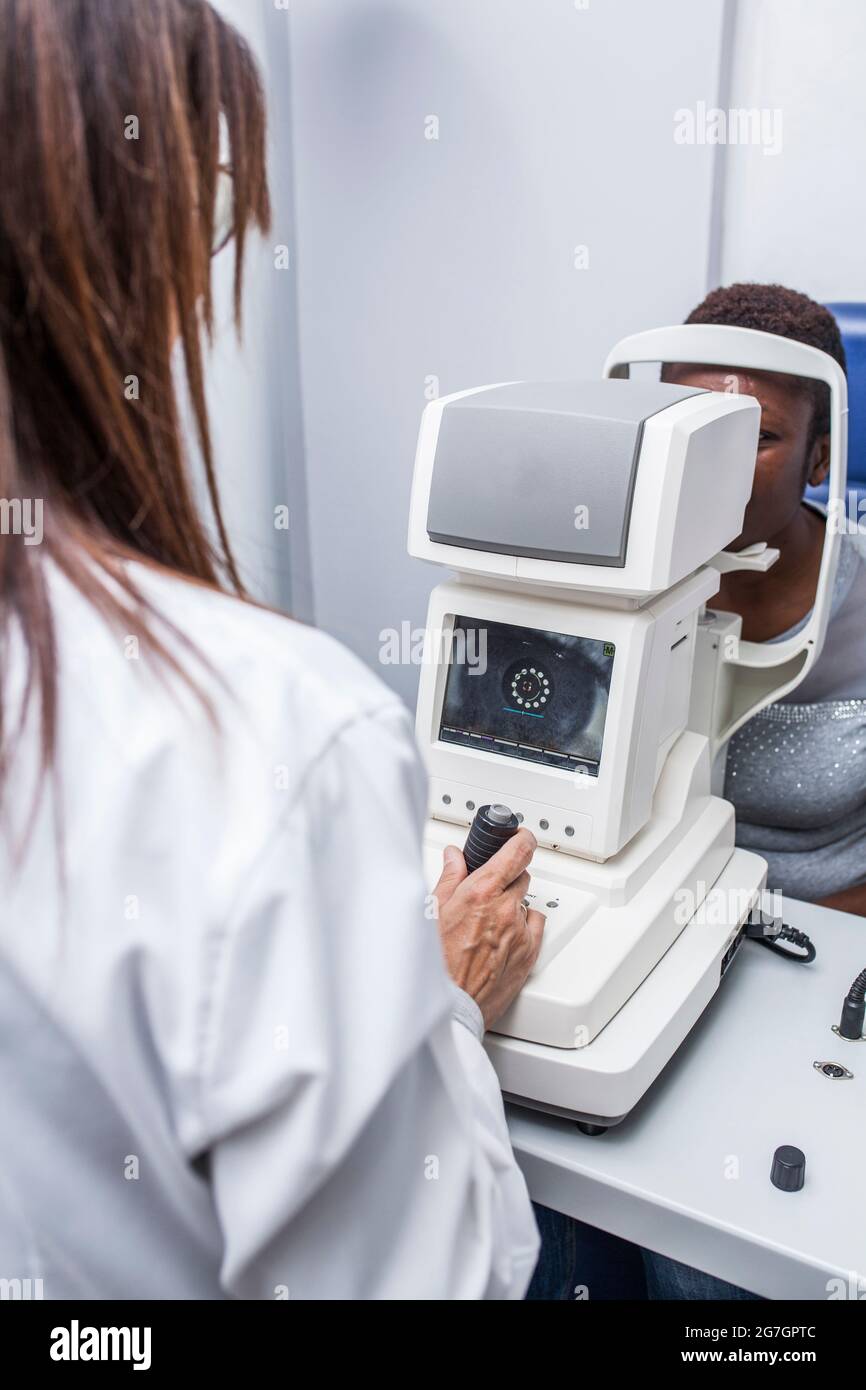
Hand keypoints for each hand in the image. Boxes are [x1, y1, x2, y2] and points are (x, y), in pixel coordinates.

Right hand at [433, 829, 544, 1029]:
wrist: (451, 1003)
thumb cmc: (437, 962)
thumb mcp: (434, 911)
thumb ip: (450, 878)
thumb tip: (454, 857)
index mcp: (481, 893)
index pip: (518, 852)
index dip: (523, 839)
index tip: (521, 837)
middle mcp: (505, 909)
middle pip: (522, 875)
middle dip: (508, 877)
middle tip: (490, 887)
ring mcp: (520, 931)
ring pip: (527, 903)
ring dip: (513, 904)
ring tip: (489, 920)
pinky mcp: (530, 952)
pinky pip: (536, 926)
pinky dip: (524, 926)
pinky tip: (504, 935)